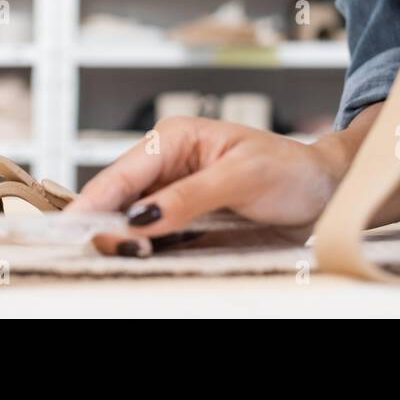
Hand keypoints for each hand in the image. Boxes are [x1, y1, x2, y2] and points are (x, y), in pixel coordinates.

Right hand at [63, 116, 346, 255]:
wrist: (325, 190)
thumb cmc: (289, 171)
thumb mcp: (242, 177)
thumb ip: (190, 196)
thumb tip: (142, 218)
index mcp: (174, 139)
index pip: (123, 172)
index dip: (96, 202)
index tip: (74, 230)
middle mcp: (167, 165)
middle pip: (119, 200)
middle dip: (108, 227)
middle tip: (112, 253)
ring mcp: (174, 196)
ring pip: (131, 222)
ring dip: (126, 243)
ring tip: (129, 259)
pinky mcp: (185, 223)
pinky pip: (154, 239)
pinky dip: (146, 253)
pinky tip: (143, 261)